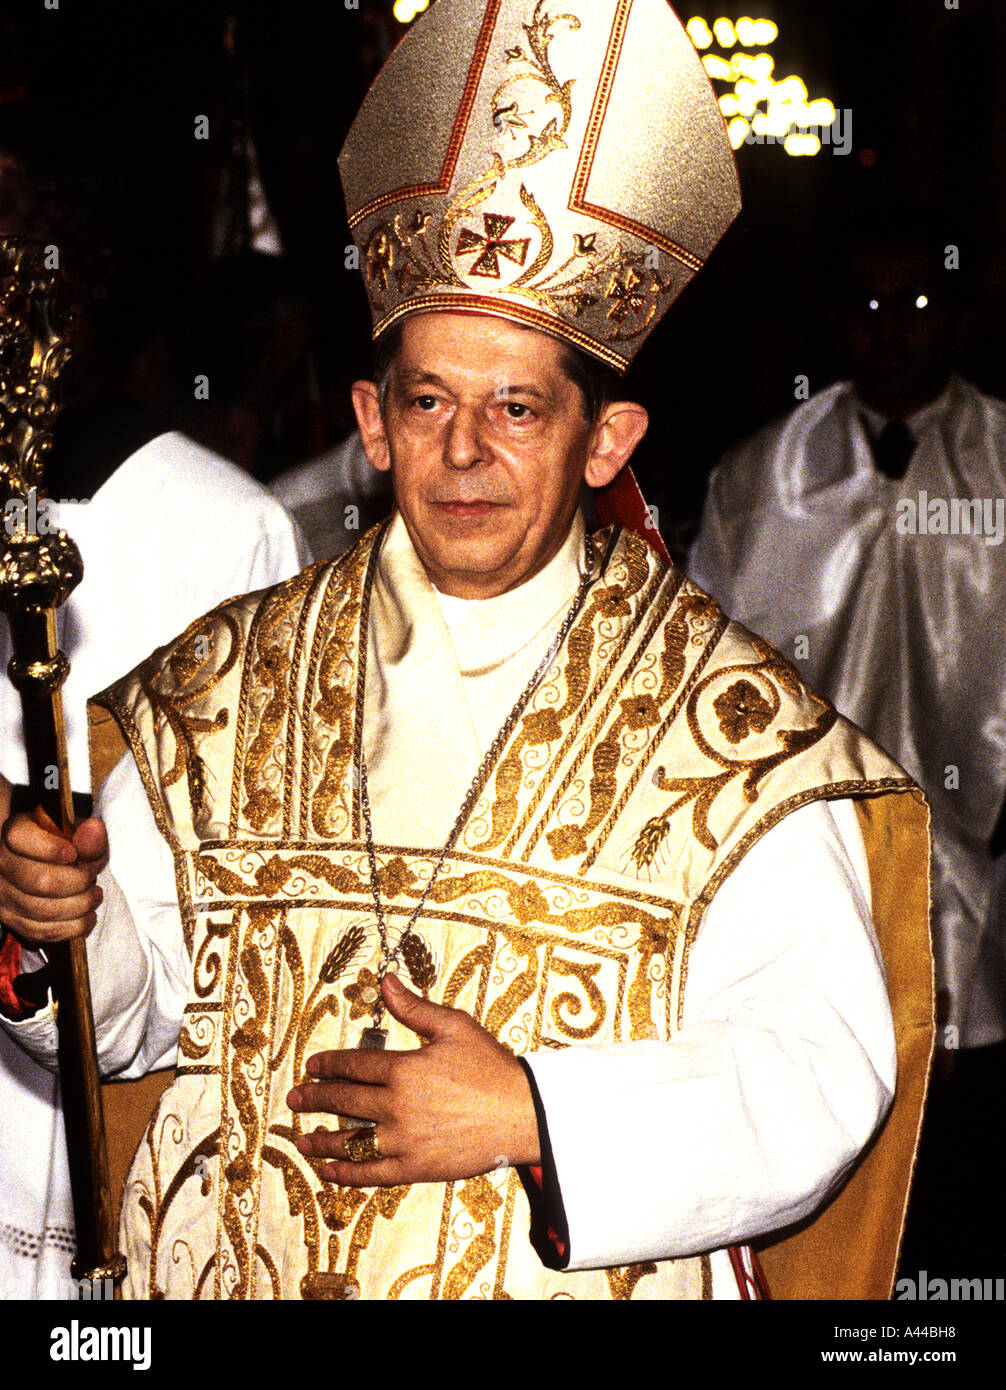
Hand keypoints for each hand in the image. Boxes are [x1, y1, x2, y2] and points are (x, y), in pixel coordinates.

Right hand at [0, 813, 107, 942]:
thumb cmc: (67, 846)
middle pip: (39, 881)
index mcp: (14, 831)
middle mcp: (1, 862)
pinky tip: (87, 916)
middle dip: (77, 882)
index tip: (73, 854)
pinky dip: (71, 928)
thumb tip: (94, 829)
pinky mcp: (10, 918)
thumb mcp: (81, 835)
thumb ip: (88, 835)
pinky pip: (41, 931)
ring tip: (93, 896)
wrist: (53, 866)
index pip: (20, 838)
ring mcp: (2, 894)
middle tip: (92, 877)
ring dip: (79, 906)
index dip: (49, 848)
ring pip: (42, 910)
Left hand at [288, 972, 539, 1185]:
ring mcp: (404, 1140)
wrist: (524, 1113)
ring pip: (350, 1140)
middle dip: (315, 1098)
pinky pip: (371, 1173)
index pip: (353, 1065)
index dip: (328, 1064)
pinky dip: (346, 1173)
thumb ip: (414, 1007)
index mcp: (404, 1069)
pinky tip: (328, 1170)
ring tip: (302, 1138)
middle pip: (344, 1100)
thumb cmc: (491, 1067)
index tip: (312, 1066)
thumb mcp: (454, 1027)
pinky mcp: (415, 1167)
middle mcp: (397, 1106)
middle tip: (295, 1099)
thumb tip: (384, 981)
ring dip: (321, 1139)